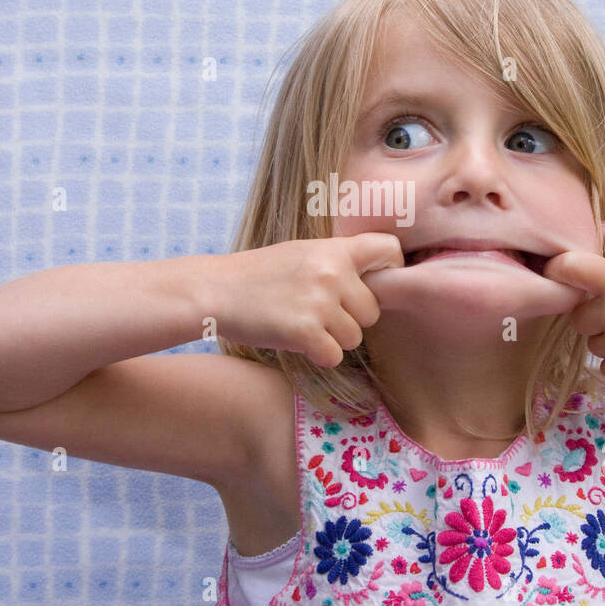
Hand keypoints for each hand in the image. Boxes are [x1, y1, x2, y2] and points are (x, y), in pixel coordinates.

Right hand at [211, 233, 404, 367]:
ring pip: (354, 337)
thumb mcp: (302, 252)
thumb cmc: (258, 274)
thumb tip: (377, 276)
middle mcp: (332, 273)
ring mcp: (319, 303)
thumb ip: (338, 262)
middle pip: (373, 310)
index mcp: (334, 249)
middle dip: (351, 318)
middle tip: (319, 313)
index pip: (389, 250)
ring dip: (333, 339)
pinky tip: (298, 342)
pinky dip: (319, 356)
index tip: (373, 282)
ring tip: (303, 324)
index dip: (389, 269)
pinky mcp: (305, 332)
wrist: (214, 290)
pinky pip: (334, 356)